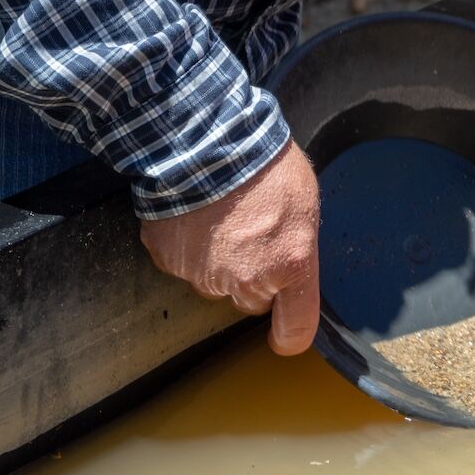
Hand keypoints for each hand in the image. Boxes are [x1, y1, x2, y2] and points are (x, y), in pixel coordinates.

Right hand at [140, 142, 319, 355]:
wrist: (202, 139)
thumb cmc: (263, 162)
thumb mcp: (304, 201)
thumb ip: (299, 241)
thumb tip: (293, 255)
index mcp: (290, 265)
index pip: (296, 328)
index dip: (290, 334)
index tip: (285, 335)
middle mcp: (247, 280)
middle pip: (250, 299)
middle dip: (252, 277)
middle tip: (253, 233)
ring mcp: (203, 274)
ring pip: (215, 282)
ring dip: (219, 259)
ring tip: (222, 216)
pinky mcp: (169, 261)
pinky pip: (183, 263)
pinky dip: (187, 245)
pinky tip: (194, 214)